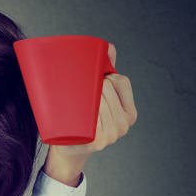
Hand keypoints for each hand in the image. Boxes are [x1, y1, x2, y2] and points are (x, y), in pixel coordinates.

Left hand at [49, 43, 137, 158]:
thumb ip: (104, 72)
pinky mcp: (96, 143)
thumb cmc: (81, 119)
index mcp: (129, 112)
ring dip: (85, 96)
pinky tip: (83, 113)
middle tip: (76, 89)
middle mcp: (124, 125)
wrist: (67, 148)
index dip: (106, 74)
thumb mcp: (96, 97)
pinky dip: (88, 113)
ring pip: (98, 103)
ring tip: (73, 99)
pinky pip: (93, 120)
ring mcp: (111, 135)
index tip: (94, 78)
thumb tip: (109, 47)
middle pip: (107, 90)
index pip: (121, 82)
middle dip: (91, 84)